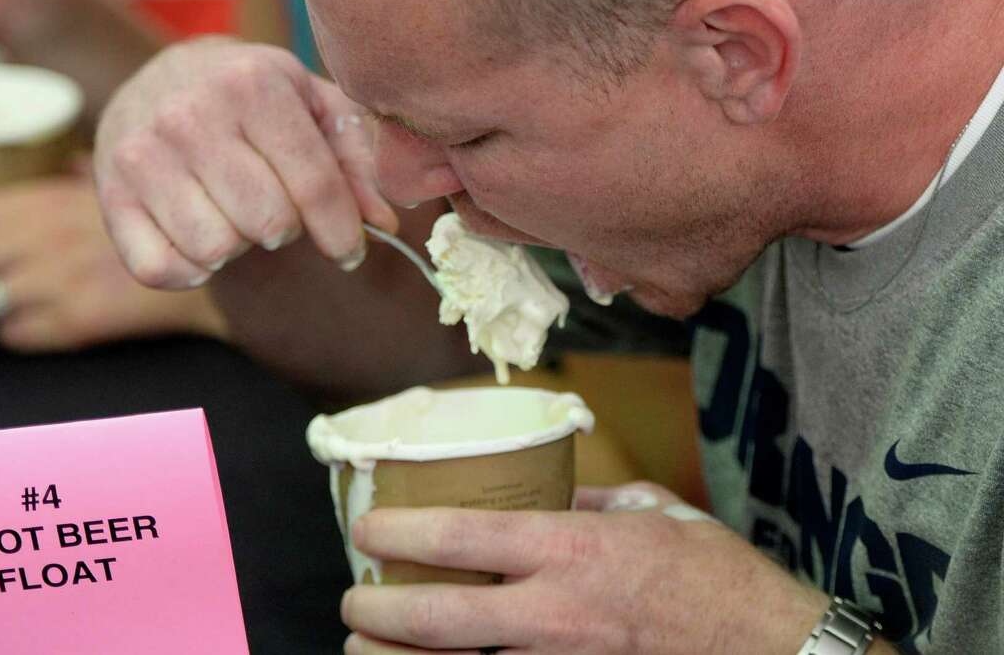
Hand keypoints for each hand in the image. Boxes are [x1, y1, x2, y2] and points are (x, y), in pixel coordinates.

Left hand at [0, 175, 226, 350]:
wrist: (216, 262)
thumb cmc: (173, 214)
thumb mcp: (130, 182)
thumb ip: (95, 174)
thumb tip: (81, 162)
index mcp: (53, 201)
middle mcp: (46, 241)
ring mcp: (57, 284)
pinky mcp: (73, 323)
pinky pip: (18, 334)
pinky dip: (12, 329)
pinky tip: (19, 321)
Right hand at [95, 37, 397, 286]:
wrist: (161, 76)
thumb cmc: (251, 96)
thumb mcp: (311, 103)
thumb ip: (356, 157)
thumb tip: (387, 222)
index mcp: (253, 84)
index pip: (314, 184)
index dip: (342, 230)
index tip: (351, 251)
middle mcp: (192, 115)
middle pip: (269, 223)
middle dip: (287, 227)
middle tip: (277, 207)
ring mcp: (144, 155)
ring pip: (217, 248)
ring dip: (239, 244)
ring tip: (236, 211)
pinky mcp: (111, 195)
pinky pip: (160, 270)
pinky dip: (190, 269)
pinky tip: (200, 235)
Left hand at [341, 483, 827, 653]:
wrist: (774, 653)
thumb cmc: (715, 576)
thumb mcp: (649, 513)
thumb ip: (590, 500)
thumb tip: (548, 490)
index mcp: (571, 548)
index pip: (465, 533)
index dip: (404, 530)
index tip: (368, 527)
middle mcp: (556, 611)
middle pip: (445, 614)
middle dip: (384, 611)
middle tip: (352, 602)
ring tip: (367, 652)